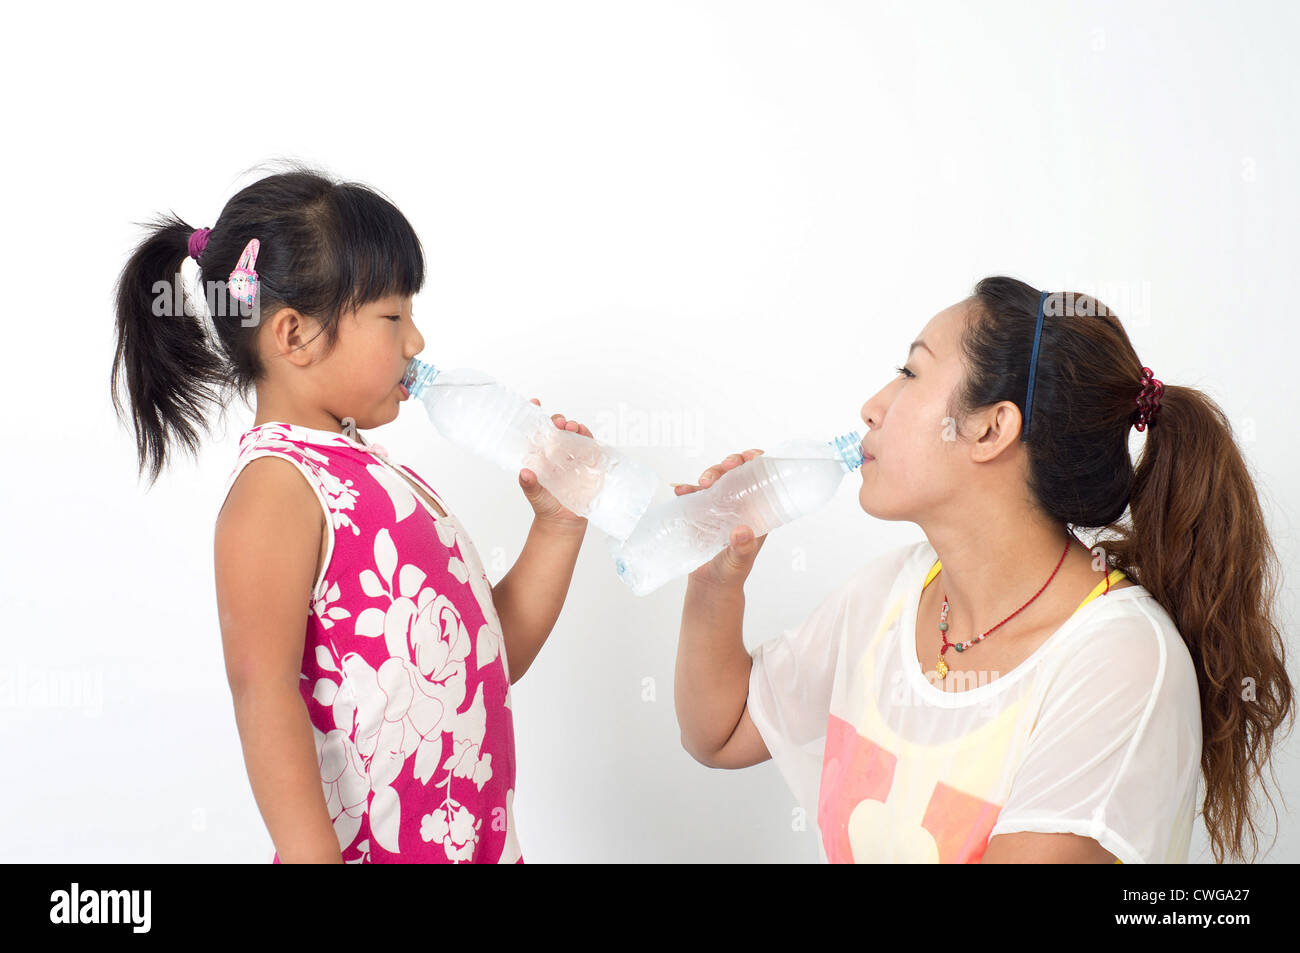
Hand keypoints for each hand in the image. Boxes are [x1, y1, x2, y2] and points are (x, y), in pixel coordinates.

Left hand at [518, 397, 591, 532]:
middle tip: (558, 422)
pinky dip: (589, 438)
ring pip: (575, 434)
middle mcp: (558, 451)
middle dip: (558, 420)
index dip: (536, 415)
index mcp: (541, 454)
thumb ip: (530, 485)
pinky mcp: (589, 463)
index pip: (538, 430)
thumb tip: (524, 473)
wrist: (565, 522)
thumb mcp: (535, 496)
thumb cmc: (547, 505)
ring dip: (574, 426)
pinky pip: (592, 446)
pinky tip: (585, 435)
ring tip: (571, 427)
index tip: (534, 403)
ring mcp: (574, 456)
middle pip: (558, 428)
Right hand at [675, 449, 767, 587]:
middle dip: (731, 463)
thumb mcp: (739, 561)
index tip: (752, 457)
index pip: (763, 479)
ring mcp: (720, 506)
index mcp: (757, 511)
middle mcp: (739, 504)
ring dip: (709, 474)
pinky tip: (681, 490)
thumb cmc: (731, 573)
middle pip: (738, 473)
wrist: (709, 585)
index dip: (759, 462)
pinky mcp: (701, 512)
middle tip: (725, 466)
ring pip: (717, 479)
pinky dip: (688, 489)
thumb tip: (742, 531)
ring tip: (701, 483)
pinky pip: (695, 493)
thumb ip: (743, 548)